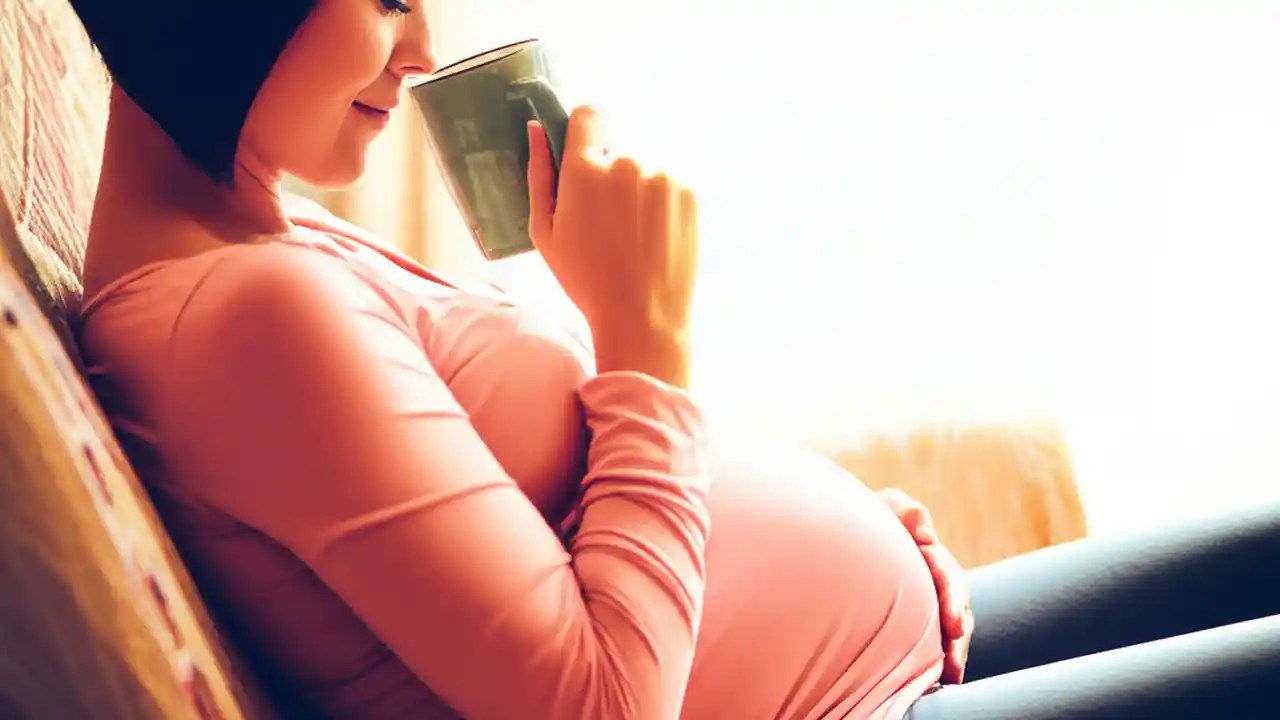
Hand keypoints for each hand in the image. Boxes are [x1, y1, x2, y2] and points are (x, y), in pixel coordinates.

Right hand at [527, 107, 699, 387]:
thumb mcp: (544, 232)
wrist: (643, 317)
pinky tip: (652, 240)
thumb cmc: (586, 279)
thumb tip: (537, 128)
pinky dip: (660, 205)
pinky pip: (667, 186)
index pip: (588, 114)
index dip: (583, 132)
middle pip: (616, 150)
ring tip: (632, 237)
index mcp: (585, 169)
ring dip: (636, 191)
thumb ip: (539, 173)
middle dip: (609, 175)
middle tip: (606, 223)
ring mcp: (663, 177)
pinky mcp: (689, 193)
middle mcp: (628, 162)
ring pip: (644, 170)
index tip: (582, 157)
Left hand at [878, 488, 973, 683]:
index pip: (948, 577)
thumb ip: (905, 510)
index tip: (955, 625)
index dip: (953, 600)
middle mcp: (938, 579)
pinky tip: (934, 680)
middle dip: (957, 634)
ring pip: (950, 627)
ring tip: (952, 676)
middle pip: (956, 608)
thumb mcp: (886, 507)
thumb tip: (924, 528)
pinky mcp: (920, 617)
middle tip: (955, 661)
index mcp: (932, 555)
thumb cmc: (869, 517)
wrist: (849, 533)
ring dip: (954, 652)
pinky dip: (939, 657)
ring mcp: (931, 599)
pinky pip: (934, 639)